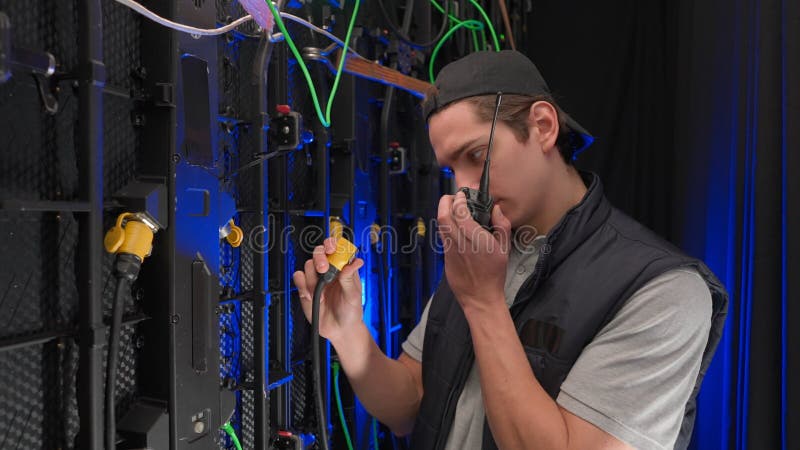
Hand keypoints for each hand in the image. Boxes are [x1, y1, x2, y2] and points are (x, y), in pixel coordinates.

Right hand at [292, 237, 364, 343]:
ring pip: (308, 264)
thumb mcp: (353, 295)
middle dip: (320, 257)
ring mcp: (316, 280)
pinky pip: (298, 278)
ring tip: (320, 290)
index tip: (331, 248)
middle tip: (323, 268)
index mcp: (343, 269)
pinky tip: (310, 294)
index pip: (336, 249)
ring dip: (312, 275)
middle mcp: (329, 271)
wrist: (339, 330)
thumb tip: (357, 261)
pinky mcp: (305, 289)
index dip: (332, 244)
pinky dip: (302, 284)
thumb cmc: (351, 312)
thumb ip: (350, 278)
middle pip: (319, 252)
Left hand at [437, 191, 510, 311]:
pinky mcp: (445, 258)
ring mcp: (450, 250)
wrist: (481, 297)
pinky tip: (452, 226)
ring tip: (451, 208)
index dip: (459, 200)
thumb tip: (496, 208)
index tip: (462, 195)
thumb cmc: (494, 274)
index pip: (460, 212)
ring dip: (443, 213)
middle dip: (445, 202)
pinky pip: (442, 237)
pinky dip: (445, 226)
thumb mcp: (505, 249)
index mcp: (477, 239)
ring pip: (440, 226)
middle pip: (445, 216)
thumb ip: (501, 225)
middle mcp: (460, 243)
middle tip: (452, 197)